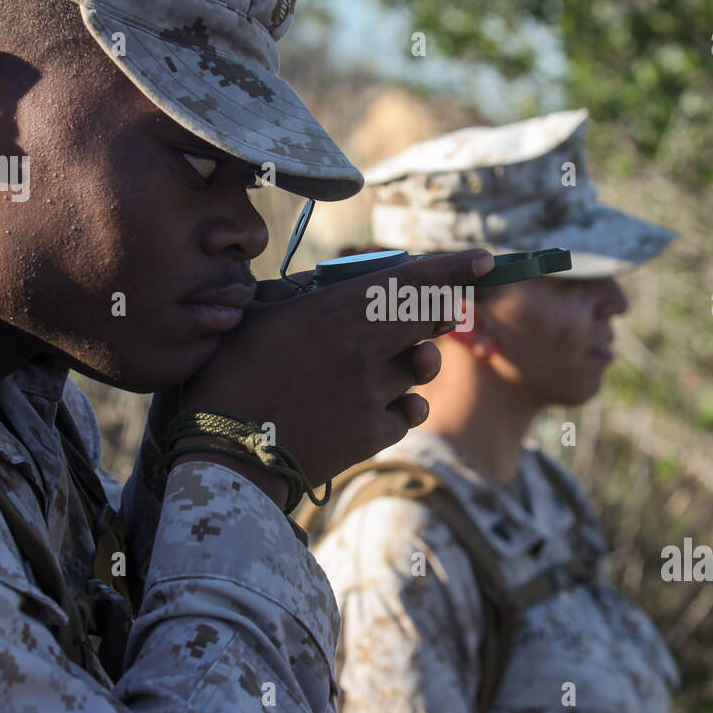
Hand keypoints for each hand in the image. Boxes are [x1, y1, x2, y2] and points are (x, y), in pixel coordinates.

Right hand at [172, 249, 493, 492]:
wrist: (228, 452)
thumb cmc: (230, 375)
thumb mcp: (256, 317)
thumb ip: (296, 294)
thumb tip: (323, 284)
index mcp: (340, 311)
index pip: (414, 280)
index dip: (454, 267)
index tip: (484, 260)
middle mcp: (366, 348)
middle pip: (431, 320)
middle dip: (442, 311)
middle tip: (440, 310)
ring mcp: (374, 393)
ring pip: (421, 369)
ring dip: (416, 363)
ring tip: (393, 366)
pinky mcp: (373, 434)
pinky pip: (407, 412)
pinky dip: (400, 408)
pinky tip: (375, 408)